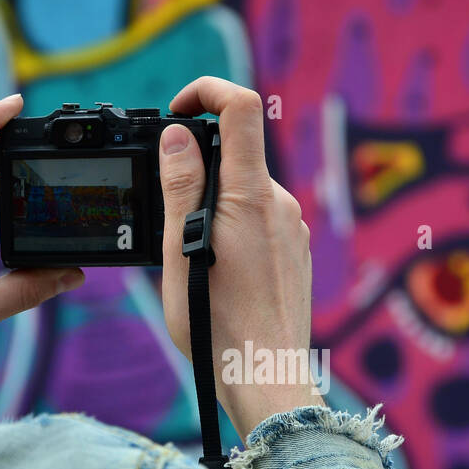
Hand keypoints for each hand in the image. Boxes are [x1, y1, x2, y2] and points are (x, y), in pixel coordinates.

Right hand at [158, 77, 322, 439]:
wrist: (264, 376)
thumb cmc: (217, 325)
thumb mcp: (179, 252)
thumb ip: (181, 187)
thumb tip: (179, 135)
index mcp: (250, 195)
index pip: (242, 107)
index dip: (208, 92)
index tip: (179, 112)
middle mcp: (280, 203)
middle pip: (236, 157)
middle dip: (198, 174)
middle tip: (172, 222)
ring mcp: (292, 228)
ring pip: (245, 194)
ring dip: (215, 210)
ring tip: (196, 263)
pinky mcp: (296, 251)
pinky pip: (260, 222)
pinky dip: (234, 232)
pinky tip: (221, 276)